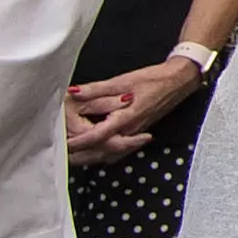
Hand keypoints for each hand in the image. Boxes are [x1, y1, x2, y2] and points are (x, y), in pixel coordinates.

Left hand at [65, 57, 204, 164]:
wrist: (178, 82)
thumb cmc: (153, 79)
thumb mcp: (122, 80)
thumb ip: (96, 89)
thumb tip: (73, 92)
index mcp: (125, 118)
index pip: (96, 136)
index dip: (77, 142)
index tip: (60, 144)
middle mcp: (130, 131)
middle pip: (100, 152)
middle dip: (79, 156)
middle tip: (59, 156)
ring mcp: (134, 135)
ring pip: (108, 155)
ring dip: (89, 158)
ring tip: (70, 158)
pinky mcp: (137, 134)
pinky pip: (117, 152)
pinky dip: (102, 155)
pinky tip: (93, 154)